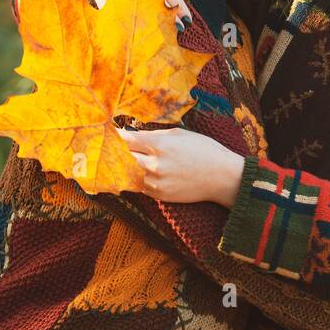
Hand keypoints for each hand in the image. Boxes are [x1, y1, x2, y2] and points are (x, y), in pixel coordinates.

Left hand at [117, 126, 244, 205]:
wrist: (222, 177)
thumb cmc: (204, 150)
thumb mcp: (180, 134)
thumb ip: (155, 135)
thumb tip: (135, 134)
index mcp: (159, 144)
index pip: (126, 139)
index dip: (114, 136)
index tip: (108, 133)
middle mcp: (154, 164)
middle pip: (122, 157)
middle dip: (116, 151)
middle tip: (109, 147)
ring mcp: (155, 182)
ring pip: (128, 174)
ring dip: (126, 166)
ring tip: (122, 160)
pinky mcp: (159, 195)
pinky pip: (139, 186)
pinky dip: (138, 179)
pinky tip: (141, 172)